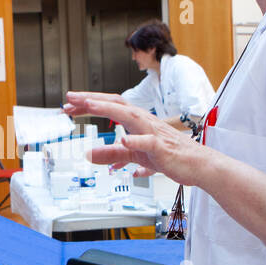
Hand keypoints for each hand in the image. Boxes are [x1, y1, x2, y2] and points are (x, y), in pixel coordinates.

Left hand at [63, 91, 207, 182]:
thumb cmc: (168, 157)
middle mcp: (143, 121)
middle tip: (68, 99)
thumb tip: (89, 155)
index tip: (69, 105)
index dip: (89, 104)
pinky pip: (148, 143)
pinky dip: (135, 141)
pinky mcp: (162, 148)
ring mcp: (153, 133)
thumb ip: (112, 154)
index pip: (110, 106)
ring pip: (129, 116)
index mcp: (136, 121)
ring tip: (89, 106)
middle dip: (91, 100)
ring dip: (108, 110)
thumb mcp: (134, 157)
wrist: (196, 165)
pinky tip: (123, 140)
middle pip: (115, 104)